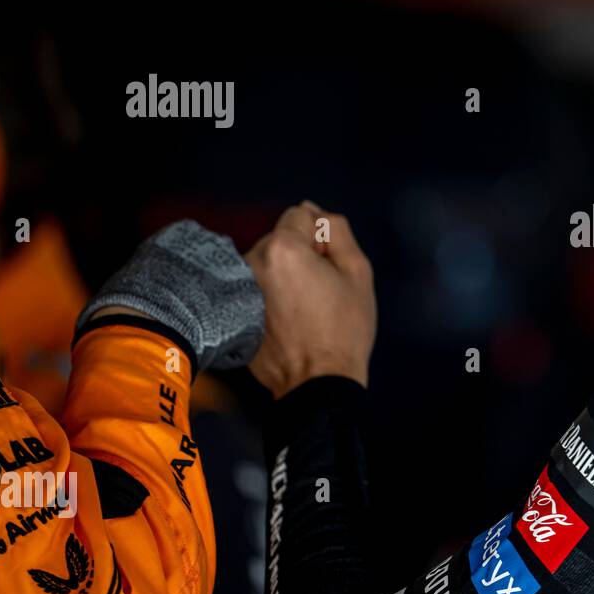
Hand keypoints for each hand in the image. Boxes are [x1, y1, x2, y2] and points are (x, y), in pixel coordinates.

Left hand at [245, 202, 376, 398]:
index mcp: (282, 249)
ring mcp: (240, 288)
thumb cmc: (343, 329)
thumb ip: (335, 230)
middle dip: (302, 256)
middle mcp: (251, 262)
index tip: (331, 269)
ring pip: (269, 264)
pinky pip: (258, 287)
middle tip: (322, 293)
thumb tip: (313, 211)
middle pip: (281, 240)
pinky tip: (290, 322)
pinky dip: (272, 296)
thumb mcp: (357, 271)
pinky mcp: (235, 309)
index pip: (302, 216)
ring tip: (305, 310)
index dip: (323, 240)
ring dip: (286, 276)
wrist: (316, 383)